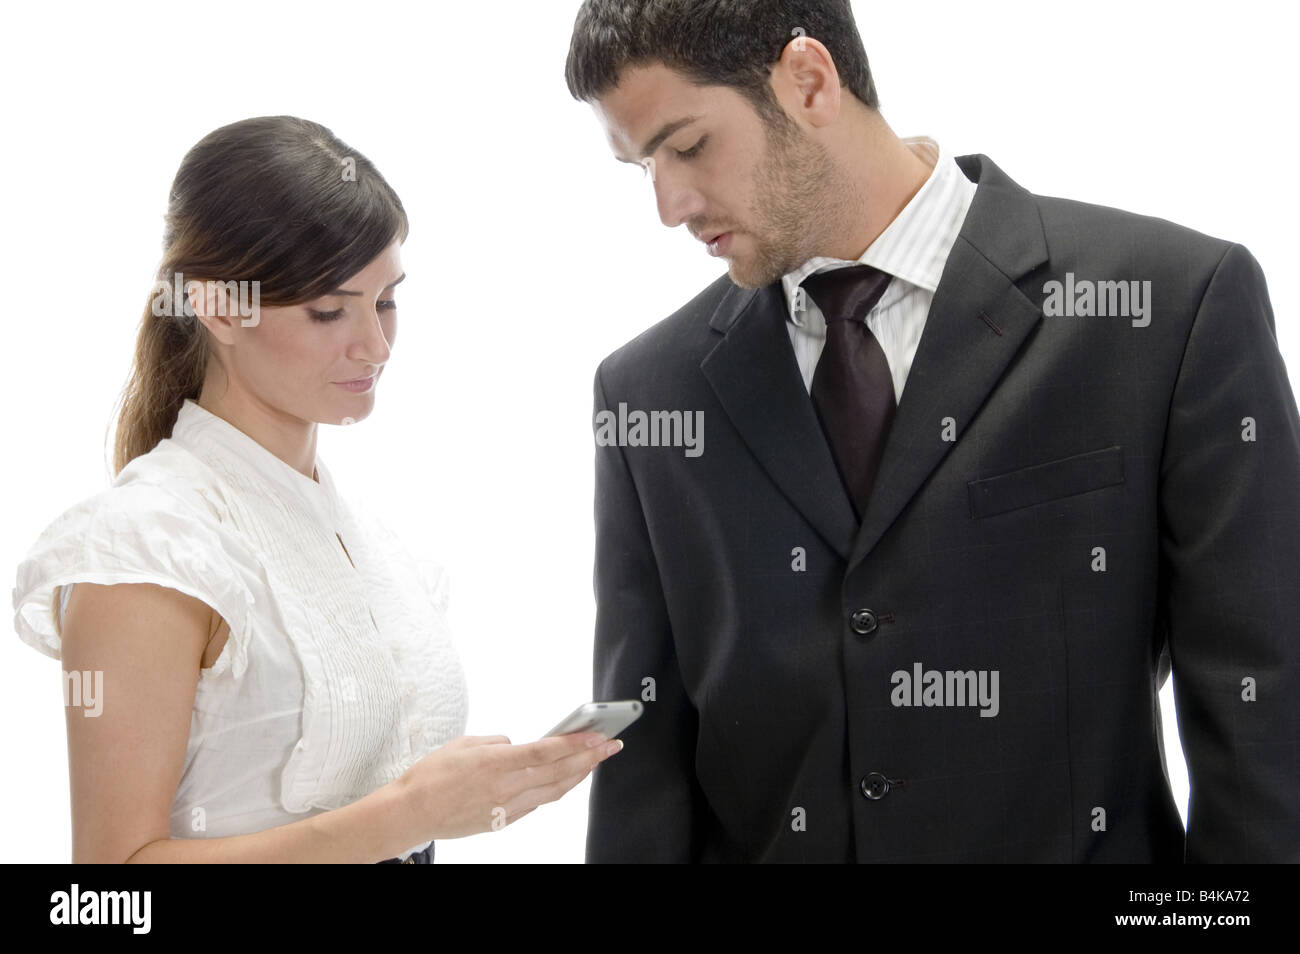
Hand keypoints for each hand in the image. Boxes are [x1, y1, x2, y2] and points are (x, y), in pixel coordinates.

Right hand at [394, 732, 623, 839]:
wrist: (411, 813)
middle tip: (611, 746)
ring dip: (578, 776)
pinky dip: (556, 790)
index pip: (546, 752)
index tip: (598, 737)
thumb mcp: (465, 744)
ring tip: (595, 762)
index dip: (576, 744)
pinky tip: (566, 780)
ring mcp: (506, 808)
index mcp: (495, 763)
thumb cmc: (432, 775)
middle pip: (558, 772)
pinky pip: (537, 804)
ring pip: (554, 791)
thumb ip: (497, 742)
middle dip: (589, 758)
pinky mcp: (503, 821)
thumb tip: (518, 745)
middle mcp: (505, 787)